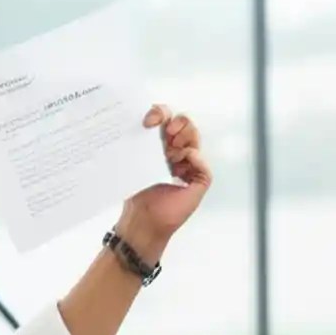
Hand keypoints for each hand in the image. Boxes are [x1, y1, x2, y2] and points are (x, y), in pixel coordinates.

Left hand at [118, 104, 213, 260]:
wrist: (141, 220)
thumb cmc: (136, 195)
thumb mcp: (133, 164)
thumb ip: (137, 145)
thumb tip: (133, 122)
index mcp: (160, 147)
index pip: (167, 121)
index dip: (161, 114)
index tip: (148, 120)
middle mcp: (176, 154)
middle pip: (185, 126)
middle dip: (178, 122)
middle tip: (166, 130)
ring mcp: (189, 167)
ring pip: (195, 141)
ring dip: (186, 138)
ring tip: (172, 147)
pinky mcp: (199, 182)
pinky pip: (202, 165)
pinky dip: (195, 158)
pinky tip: (183, 158)